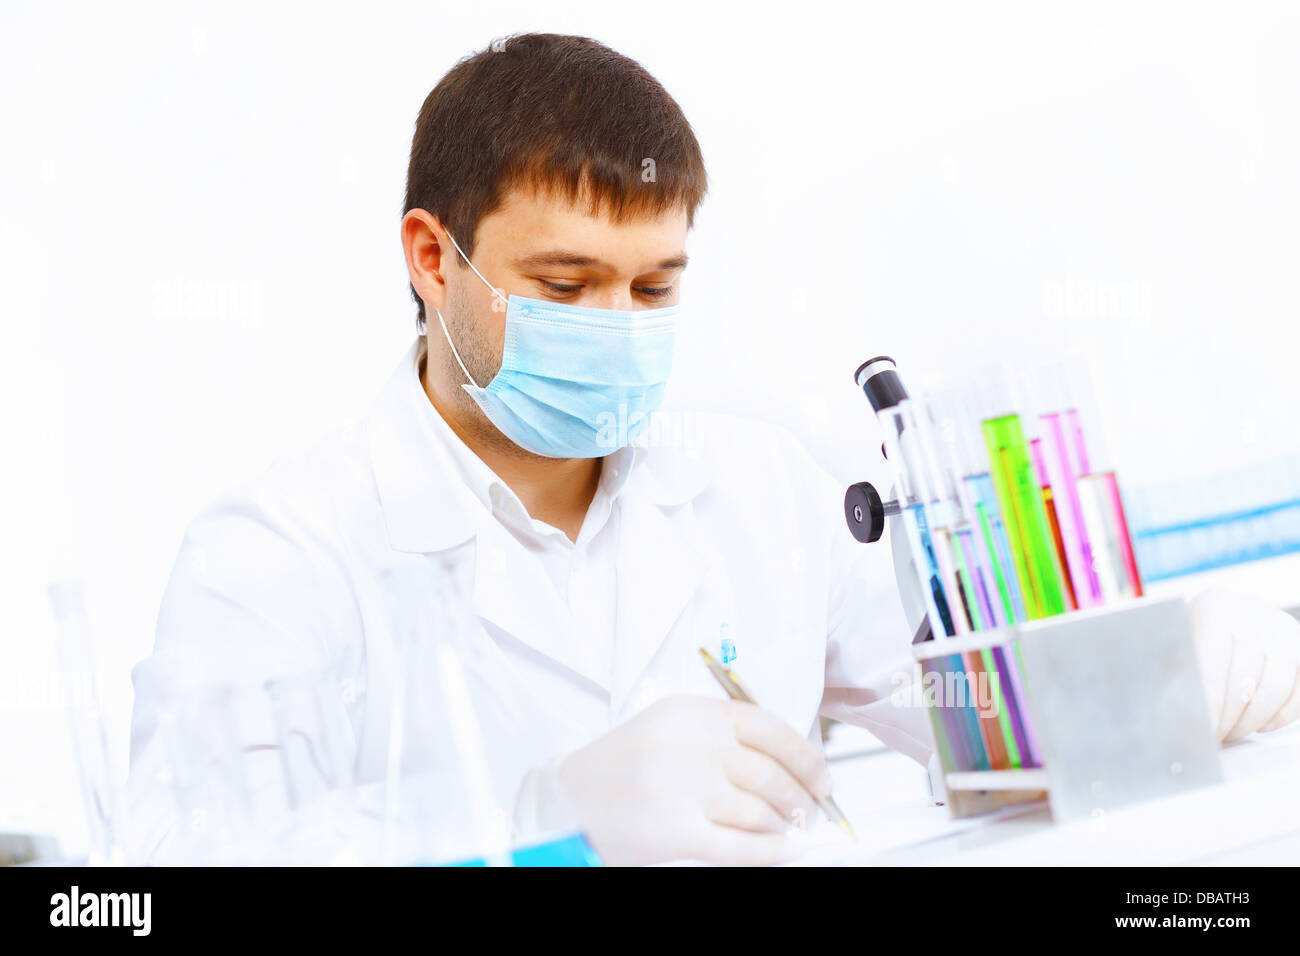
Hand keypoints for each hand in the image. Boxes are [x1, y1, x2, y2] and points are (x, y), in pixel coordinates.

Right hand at [553, 695, 831, 865]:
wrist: (567, 805)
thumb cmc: (622, 769)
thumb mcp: (668, 729)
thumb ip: (721, 733)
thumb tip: (791, 760)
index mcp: (688, 712)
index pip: (767, 727)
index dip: (805, 755)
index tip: (820, 776)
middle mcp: (688, 746)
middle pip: (770, 772)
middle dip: (801, 797)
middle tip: (811, 810)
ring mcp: (682, 790)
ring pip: (761, 810)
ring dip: (786, 825)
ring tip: (791, 830)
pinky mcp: (677, 833)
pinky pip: (743, 847)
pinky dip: (773, 852)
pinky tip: (784, 851)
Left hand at [1189, 589, 1299, 742]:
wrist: (1212, 624)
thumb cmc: (1187, 642)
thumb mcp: (1172, 650)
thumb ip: (1176, 677)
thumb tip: (1181, 717)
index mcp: (1215, 606)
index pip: (1213, 660)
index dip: (1209, 702)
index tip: (1202, 730)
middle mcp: (1254, 612)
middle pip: (1246, 676)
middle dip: (1228, 716)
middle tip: (1214, 736)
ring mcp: (1283, 630)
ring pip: (1276, 687)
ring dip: (1251, 720)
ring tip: (1230, 731)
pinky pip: (1298, 694)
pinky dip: (1278, 717)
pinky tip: (1257, 724)